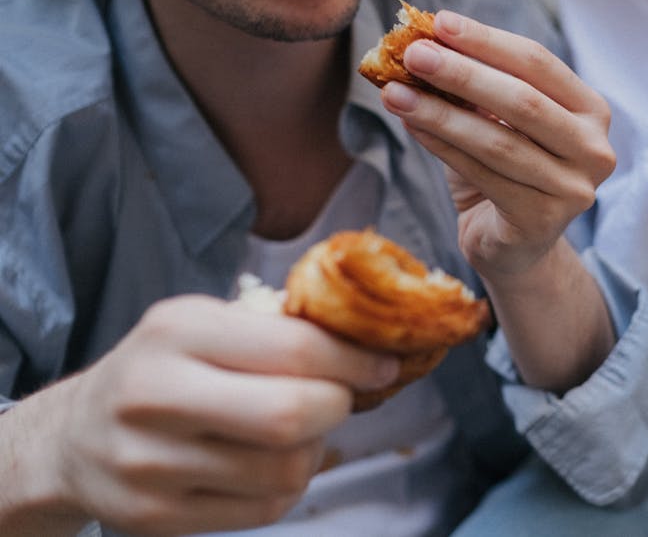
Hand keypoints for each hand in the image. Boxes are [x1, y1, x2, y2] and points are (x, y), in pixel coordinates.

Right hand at [11, 295, 399, 535]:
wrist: (72, 438)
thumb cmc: (158, 369)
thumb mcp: (201, 323)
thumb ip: (273, 329)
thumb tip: (365, 344)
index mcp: (175, 332)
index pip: (293, 348)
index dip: (353, 361)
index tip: (381, 364)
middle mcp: (155, 396)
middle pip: (292, 415)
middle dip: (337, 406)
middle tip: (339, 398)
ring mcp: (151, 465)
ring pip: (286, 469)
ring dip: (314, 450)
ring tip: (298, 431)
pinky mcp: (157, 517)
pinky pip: (265, 509)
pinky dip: (287, 486)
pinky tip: (270, 463)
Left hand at [381, 11, 614, 277]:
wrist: (514, 246)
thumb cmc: (506, 172)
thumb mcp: (498, 121)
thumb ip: (477, 86)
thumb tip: (425, 42)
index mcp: (592, 111)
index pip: (538, 63)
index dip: (487, 41)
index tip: (439, 23)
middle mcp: (594, 149)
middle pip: (522, 100)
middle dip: (462, 73)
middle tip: (414, 53)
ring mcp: (574, 189)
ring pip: (498, 140)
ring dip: (441, 112)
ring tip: (395, 92)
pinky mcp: (542, 221)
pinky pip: (483, 175)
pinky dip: (442, 146)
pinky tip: (411, 126)